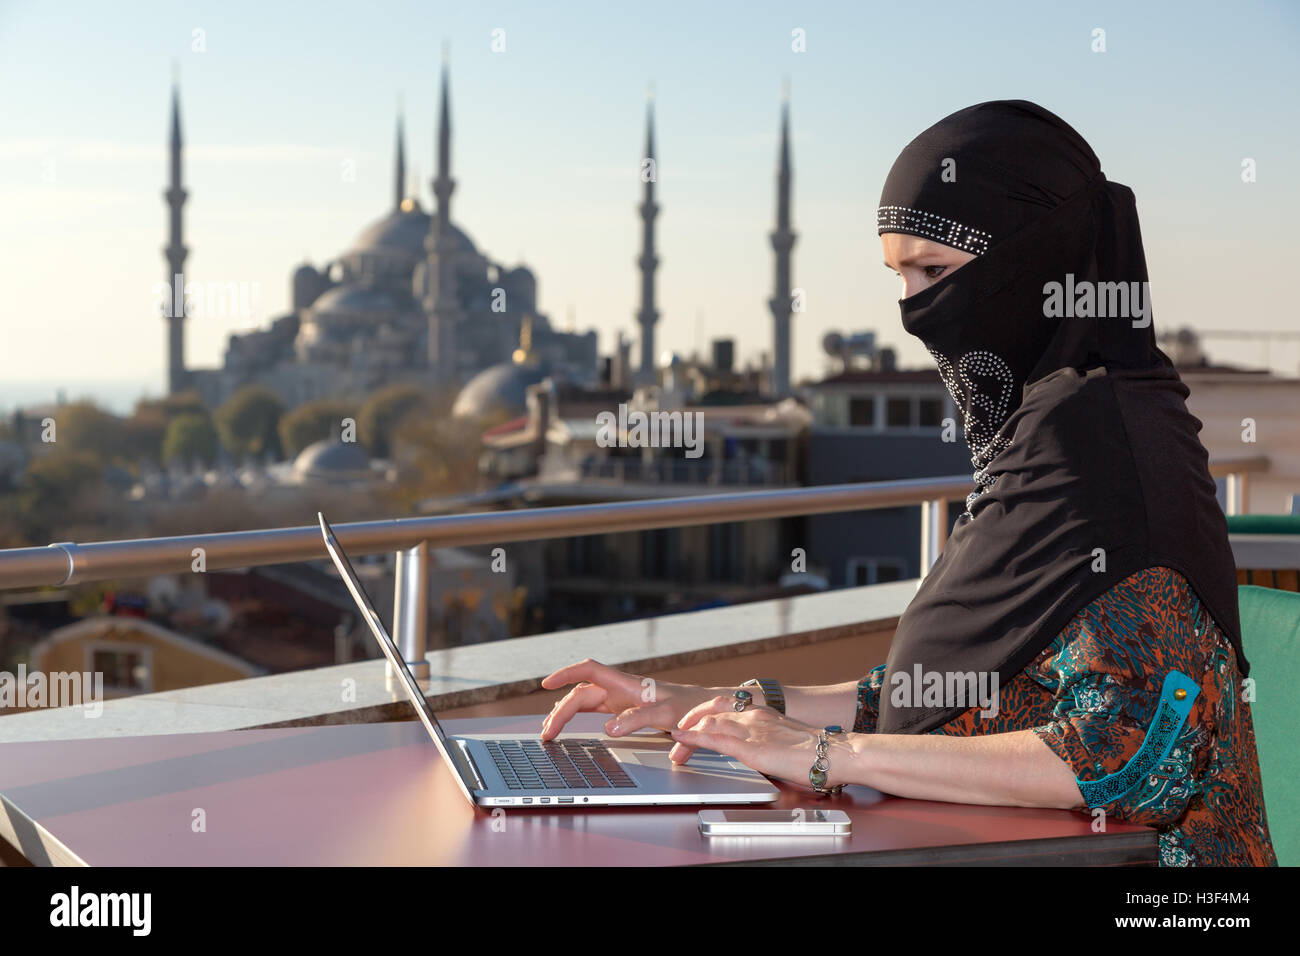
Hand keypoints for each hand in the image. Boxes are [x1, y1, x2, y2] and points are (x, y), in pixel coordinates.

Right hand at [539, 658, 726, 740]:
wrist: (708, 710)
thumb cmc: (691, 706)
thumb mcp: (667, 713)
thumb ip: (639, 719)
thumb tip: (609, 728)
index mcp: (628, 684)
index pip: (589, 671)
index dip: (566, 674)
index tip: (546, 684)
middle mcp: (621, 690)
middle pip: (582, 694)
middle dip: (561, 712)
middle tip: (547, 734)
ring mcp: (622, 701)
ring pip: (586, 703)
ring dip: (566, 715)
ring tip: (549, 732)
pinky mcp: (626, 712)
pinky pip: (595, 712)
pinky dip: (579, 719)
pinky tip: (568, 728)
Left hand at [671, 694, 855, 790]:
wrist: (835, 754)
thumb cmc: (816, 753)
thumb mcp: (783, 740)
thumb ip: (765, 741)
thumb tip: (754, 752)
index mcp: (762, 713)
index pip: (723, 705)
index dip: (702, 712)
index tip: (690, 722)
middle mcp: (753, 716)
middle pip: (710, 711)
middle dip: (689, 721)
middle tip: (677, 734)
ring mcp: (751, 730)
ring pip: (708, 722)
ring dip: (686, 733)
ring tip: (674, 744)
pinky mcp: (751, 748)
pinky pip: (714, 738)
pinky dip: (693, 737)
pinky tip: (681, 739)